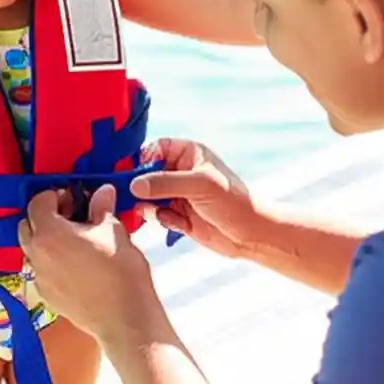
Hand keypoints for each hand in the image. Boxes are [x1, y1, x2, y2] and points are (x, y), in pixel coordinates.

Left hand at [19, 185, 163, 340]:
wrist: (125, 318)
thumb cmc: (120, 275)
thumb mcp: (113, 231)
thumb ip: (102, 208)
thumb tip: (102, 194)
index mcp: (49, 235)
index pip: (38, 203)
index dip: (54, 196)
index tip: (71, 197)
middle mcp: (38, 256)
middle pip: (28, 226)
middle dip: (45, 216)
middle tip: (71, 214)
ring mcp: (40, 278)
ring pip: (33, 250)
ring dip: (48, 240)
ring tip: (75, 239)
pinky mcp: (48, 296)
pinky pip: (42, 271)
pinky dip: (52, 262)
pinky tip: (76, 263)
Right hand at [131, 138, 257, 258]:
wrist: (250, 234)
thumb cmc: (232, 201)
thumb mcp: (199, 185)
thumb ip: (165, 183)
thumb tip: (134, 185)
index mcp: (189, 153)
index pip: (156, 148)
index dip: (143, 159)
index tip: (132, 175)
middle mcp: (181, 172)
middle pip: (147, 173)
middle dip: (140, 186)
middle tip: (132, 197)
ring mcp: (178, 194)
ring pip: (148, 196)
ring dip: (148, 205)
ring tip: (156, 212)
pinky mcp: (177, 216)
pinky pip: (156, 214)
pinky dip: (159, 219)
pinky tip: (175, 223)